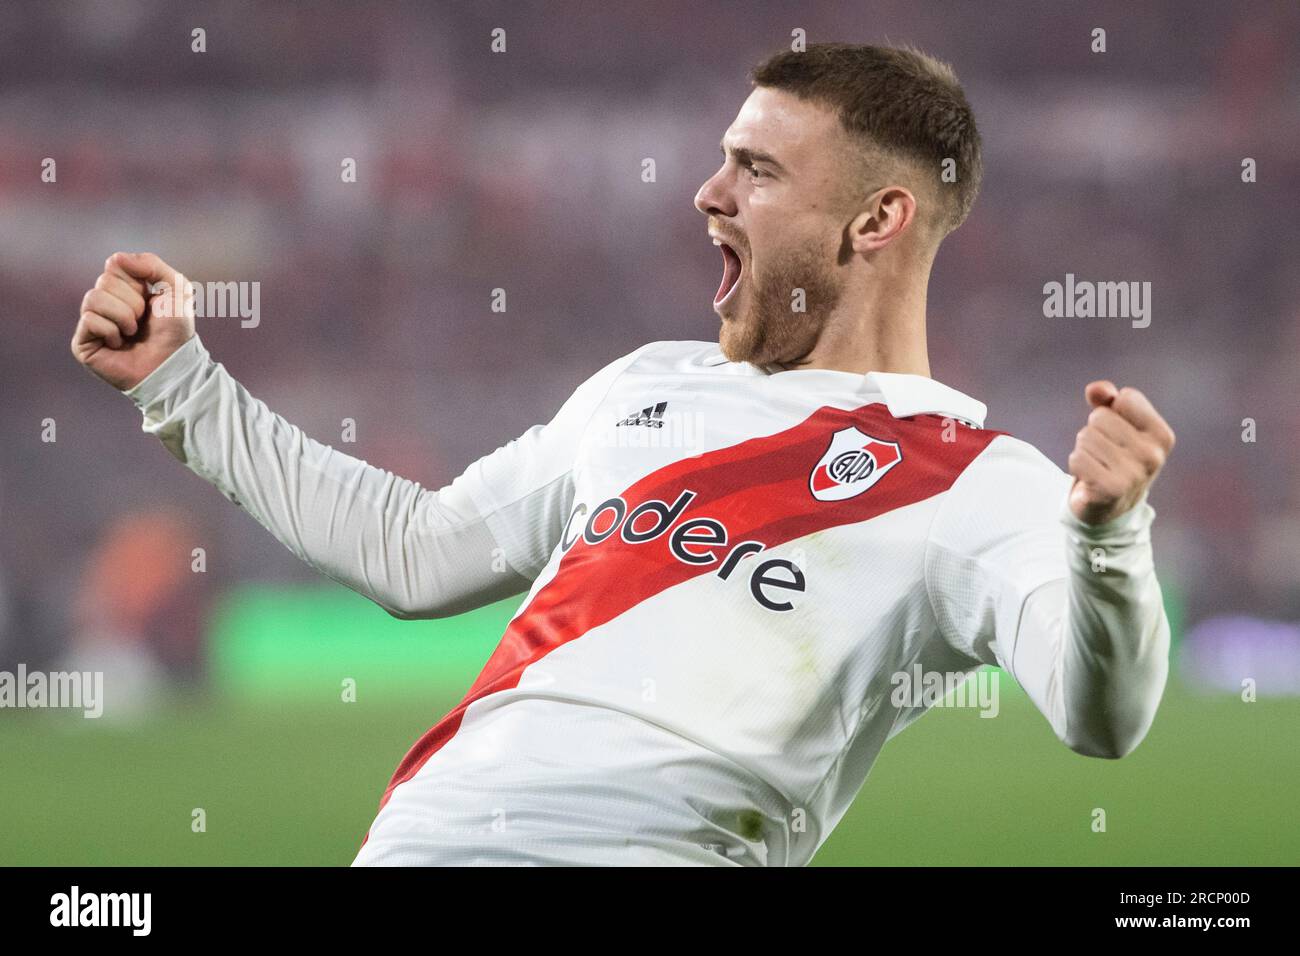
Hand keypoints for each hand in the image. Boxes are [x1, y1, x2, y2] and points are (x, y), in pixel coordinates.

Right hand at [71, 252, 194, 390]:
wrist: (172, 364)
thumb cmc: (175, 330)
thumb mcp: (176, 289)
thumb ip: (152, 264)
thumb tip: (116, 258)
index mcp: (124, 287)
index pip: (114, 263)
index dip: (136, 279)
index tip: (150, 297)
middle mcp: (105, 302)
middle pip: (105, 280)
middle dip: (132, 301)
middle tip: (143, 320)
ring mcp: (92, 322)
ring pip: (94, 298)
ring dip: (123, 315)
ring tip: (132, 332)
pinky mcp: (83, 342)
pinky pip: (89, 319)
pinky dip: (111, 330)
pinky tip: (119, 344)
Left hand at [1067, 380, 1174, 525]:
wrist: (1109, 504)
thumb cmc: (1113, 456)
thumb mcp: (1115, 425)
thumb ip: (1107, 401)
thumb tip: (1096, 389)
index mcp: (1162, 435)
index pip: (1125, 398)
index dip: (1111, 410)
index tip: (1117, 433)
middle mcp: (1154, 454)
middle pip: (1099, 417)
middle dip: (1092, 432)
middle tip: (1103, 453)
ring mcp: (1135, 474)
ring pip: (1085, 437)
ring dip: (1083, 450)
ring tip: (1097, 465)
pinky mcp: (1112, 489)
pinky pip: (1077, 459)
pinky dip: (1076, 465)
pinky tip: (1089, 478)